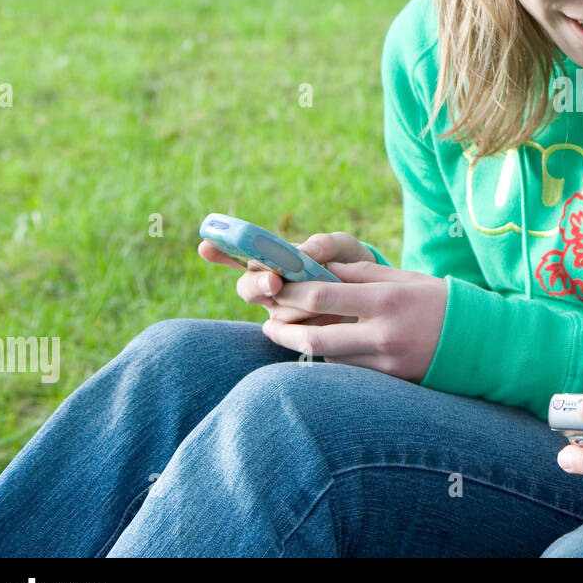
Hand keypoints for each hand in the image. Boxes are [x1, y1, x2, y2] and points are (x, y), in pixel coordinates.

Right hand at [198, 230, 371, 324]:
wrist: (377, 297)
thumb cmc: (352, 264)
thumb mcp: (343, 248)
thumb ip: (325, 244)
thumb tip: (305, 252)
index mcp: (274, 262)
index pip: (240, 256)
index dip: (220, 251)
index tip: (206, 245)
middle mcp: (271, 289)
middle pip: (247, 289)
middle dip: (259, 284)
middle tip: (275, 283)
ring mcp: (282, 315)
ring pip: (276, 312)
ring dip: (297, 304)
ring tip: (326, 297)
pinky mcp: (299, 337)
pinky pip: (296, 334)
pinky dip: (314, 322)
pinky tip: (331, 317)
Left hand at [198, 233, 446, 380]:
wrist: (482, 343)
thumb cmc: (441, 302)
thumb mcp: (406, 278)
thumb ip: (363, 276)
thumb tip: (322, 271)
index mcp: (386, 300)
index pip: (322, 296)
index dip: (290, 292)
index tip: (275, 288)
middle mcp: (383, 334)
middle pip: (314, 336)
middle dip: (284, 330)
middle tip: (268, 324)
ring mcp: (386, 363)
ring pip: (327, 358)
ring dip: (307, 346)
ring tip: (295, 334)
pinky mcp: (389, 383)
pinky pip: (348, 372)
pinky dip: (333, 360)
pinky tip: (330, 349)